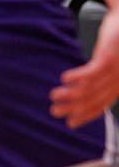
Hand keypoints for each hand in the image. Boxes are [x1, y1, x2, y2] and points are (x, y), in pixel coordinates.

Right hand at [52, 11, 118, 127]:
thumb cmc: (116, 42)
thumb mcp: (110, 63)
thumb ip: (100, 78)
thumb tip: (81, 90)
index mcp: (118, 84)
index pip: (101, 106)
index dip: (86, 116)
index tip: (71, 123)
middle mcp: (118, 80)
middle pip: (93, 99)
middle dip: (73, 108)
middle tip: (55, 111)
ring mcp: (114, 69)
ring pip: (90, 87)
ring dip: (70, 94)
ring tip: (54, 95)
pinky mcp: (108, 56)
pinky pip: (91, 71)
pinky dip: (77, 77)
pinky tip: (64, 78)